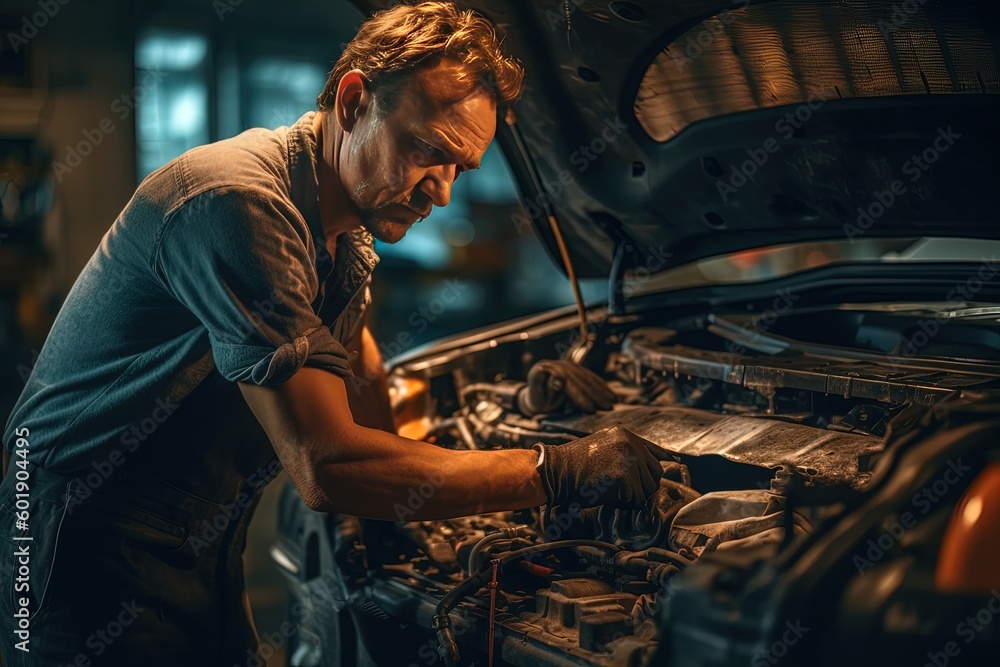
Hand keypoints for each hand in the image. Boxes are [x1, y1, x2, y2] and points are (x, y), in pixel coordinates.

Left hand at [517, 360, 615, 416]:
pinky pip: (589, 376)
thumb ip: (546, 388)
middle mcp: (557, 364)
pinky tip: (610, 393)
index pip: (565, 382)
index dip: (578, 395)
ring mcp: (567, 365)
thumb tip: (558, 380)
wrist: (534, 396)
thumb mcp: (536, 398)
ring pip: (586, 377)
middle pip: (578, 380)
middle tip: (606, 408)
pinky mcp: (574, 368)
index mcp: (544, 368)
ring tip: (613, 402)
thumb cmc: (535, 400)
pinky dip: (600, 385)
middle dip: (594, 395)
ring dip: (601, 390)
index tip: (590, 408)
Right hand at [533, 427, 662, 509]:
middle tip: (623, 490)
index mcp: (625, 435)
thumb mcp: (601, 446)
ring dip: (634, 495)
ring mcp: (628, 459)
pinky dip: (625, 503)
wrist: (555, 471)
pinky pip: (637, 499)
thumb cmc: (573, 464)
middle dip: (643, 484)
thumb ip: (624, 451)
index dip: (657, 465)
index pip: (655, 451)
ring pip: (648, 488)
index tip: (663, 472)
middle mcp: (630, 443)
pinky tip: (608, 496)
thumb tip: (647, 466)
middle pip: (656, 472)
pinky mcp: (624, 477)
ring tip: (613, 491)